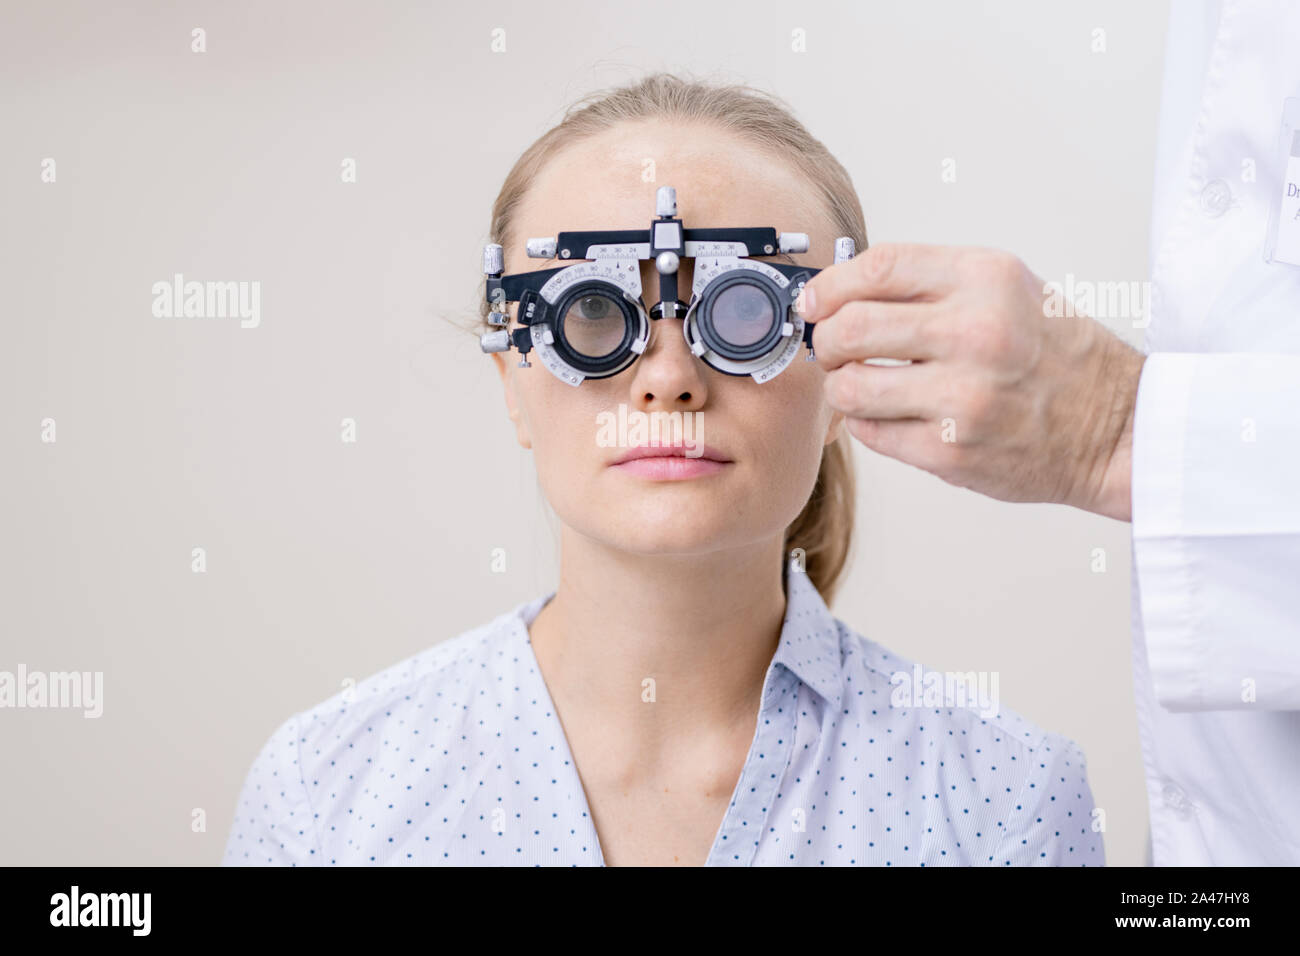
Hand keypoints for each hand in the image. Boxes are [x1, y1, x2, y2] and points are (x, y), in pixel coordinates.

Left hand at [801, 243, 1145, 520]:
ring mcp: (962, 397)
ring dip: (841, 387)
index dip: (831, 285)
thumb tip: (841, 292)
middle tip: (833, 348)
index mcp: (986, 279)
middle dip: (827, 340)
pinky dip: (868, 423)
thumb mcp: (1008, 289)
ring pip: (849, 387)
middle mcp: (975, 333)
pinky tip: (893, 415)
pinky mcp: (951, 451)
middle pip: (850, 327)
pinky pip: (871, 433)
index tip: (816, 301)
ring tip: (860, 385)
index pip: (877, 267)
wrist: (1117, 427)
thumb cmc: (1056, 356)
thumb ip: (931, 283)